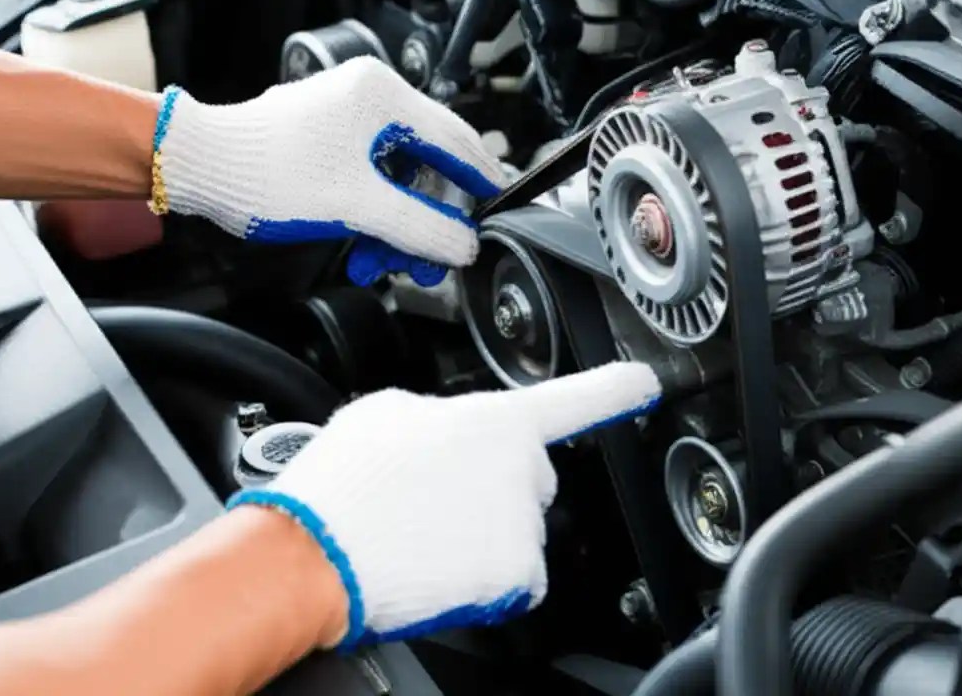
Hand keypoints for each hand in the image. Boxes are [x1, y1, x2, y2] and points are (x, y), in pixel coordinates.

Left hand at [153, 57, 506, 285]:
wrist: (197, 168)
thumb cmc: (264, 171)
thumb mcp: (358, 207)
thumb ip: (420, 227)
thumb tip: (464, 243)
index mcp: (383, 98)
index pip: (455, 142)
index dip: (480, 183)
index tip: (497, 210)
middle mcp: (367, 101)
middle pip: (425, 169)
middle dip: (425, 223)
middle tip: (429, 263)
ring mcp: (344, 121)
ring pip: (395, 183)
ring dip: (394, 230)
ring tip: (382, 265)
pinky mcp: (324, 143)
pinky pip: (367, 184)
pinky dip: (370, 220)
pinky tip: (360, 253)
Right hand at [227, 362, 661, 650]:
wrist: (314, 552)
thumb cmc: (341, 482)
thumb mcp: (383, 414)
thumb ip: (437, 416)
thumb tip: (444, 432)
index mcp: (493, 420)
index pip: (572, 398)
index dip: (614, 389)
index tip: (647, 381)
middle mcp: (522, 468)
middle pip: (531, 480)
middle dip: (495, 490)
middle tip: (434, 501)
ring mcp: (523, 524)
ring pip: (518, 532)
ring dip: (483, 536)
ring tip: (422, 534)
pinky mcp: (518, 575)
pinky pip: (516, 579)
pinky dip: (486, 581)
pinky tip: (440, 567)